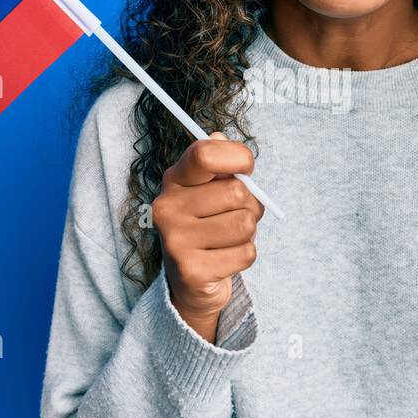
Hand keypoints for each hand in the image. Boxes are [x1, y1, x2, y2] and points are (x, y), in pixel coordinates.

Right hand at [152, 132, 263, 327]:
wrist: (191, 280)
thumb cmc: (208, 224)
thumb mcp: (210, 190)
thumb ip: (219, 165)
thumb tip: (219, 137)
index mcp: (174, 180)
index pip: (204, 154)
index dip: (237, 157)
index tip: (246, 167)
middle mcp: (167, 207)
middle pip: (236, 192)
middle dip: (250, 205)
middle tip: (238, 214)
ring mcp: (175, 241)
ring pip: (245, 224)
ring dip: (249, 232)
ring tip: (230, 238)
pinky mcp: (191, 271)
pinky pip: (245, 253)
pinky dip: (245, 256)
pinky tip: (225, 258)